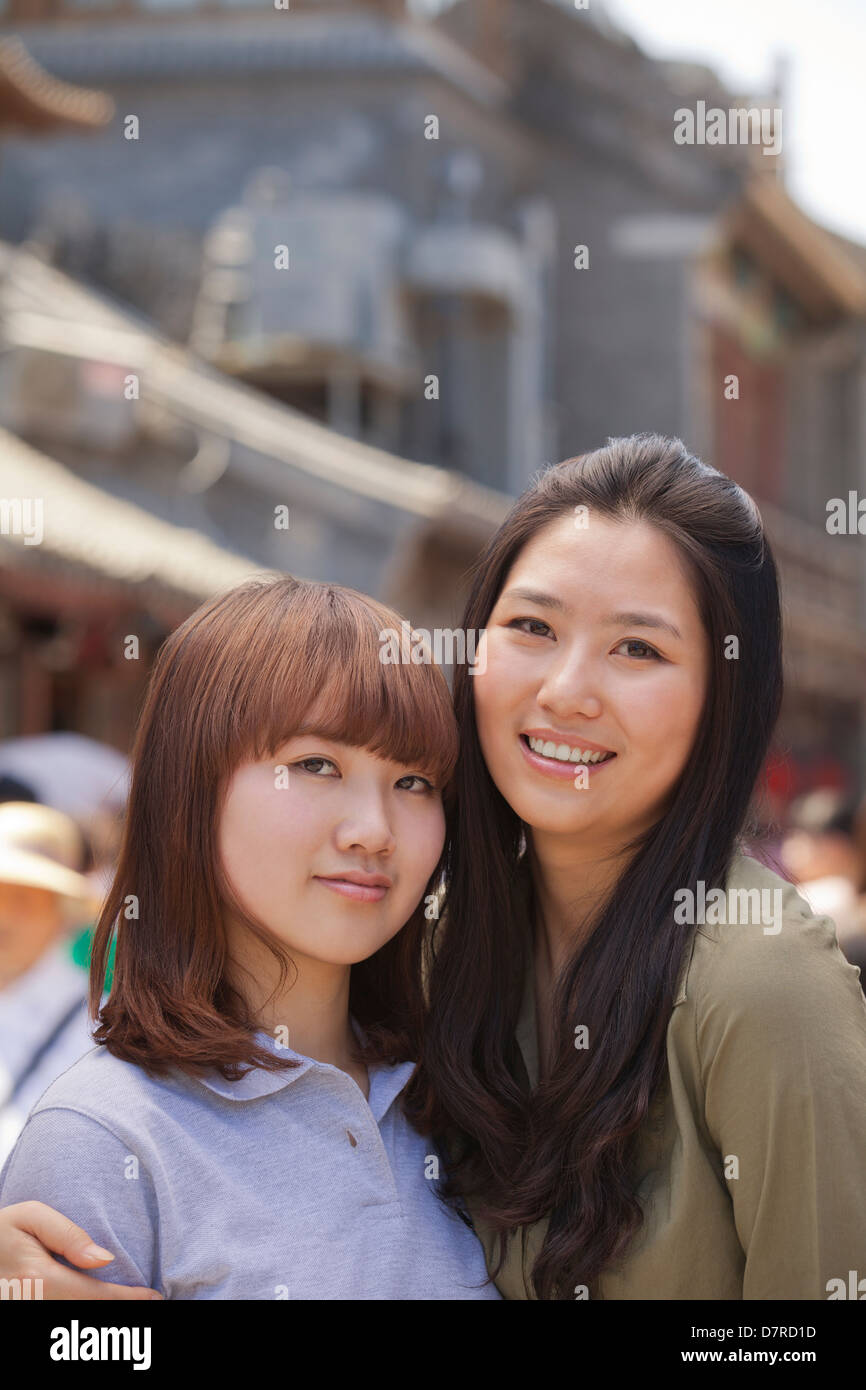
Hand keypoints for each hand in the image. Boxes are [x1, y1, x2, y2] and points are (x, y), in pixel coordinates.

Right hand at [0, 1202, 162, 1299]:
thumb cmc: (2, 1228)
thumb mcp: (30, 1216)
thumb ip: (68, 1235)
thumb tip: (104, 1258)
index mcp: (39, 1278)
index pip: (93, 1295)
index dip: (127, 1299)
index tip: (154, 1296)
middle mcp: (35, 1301)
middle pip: (88, 1311)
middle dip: (121, 1308)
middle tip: (153, 1302)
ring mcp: (30, 1308)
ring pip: (75, 1316)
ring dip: (104, 1310)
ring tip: (135, 1301)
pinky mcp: (29, 1308)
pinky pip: (62, 1311)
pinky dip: (86, 1308)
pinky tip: (105, 1301)